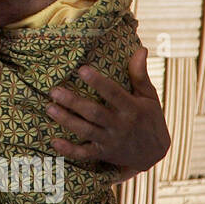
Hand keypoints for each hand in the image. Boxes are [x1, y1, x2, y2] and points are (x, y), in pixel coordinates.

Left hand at [46, 47, 168, 181]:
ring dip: (67, 121)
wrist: (155, 153)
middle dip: (73, 102)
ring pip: (86, 131)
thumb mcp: (149, 97)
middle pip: (94, 113)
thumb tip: (141, 49)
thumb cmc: (149, 118)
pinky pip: (85, 154)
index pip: (113, 93)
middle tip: (54, 91)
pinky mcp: (104, 154)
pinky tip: (54, 142)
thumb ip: (141, 75)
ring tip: (49, 108)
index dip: (98, 82)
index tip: (81, 69)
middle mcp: (121, 125)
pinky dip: (69, 150)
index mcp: (132, 108)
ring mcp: (111, 141)